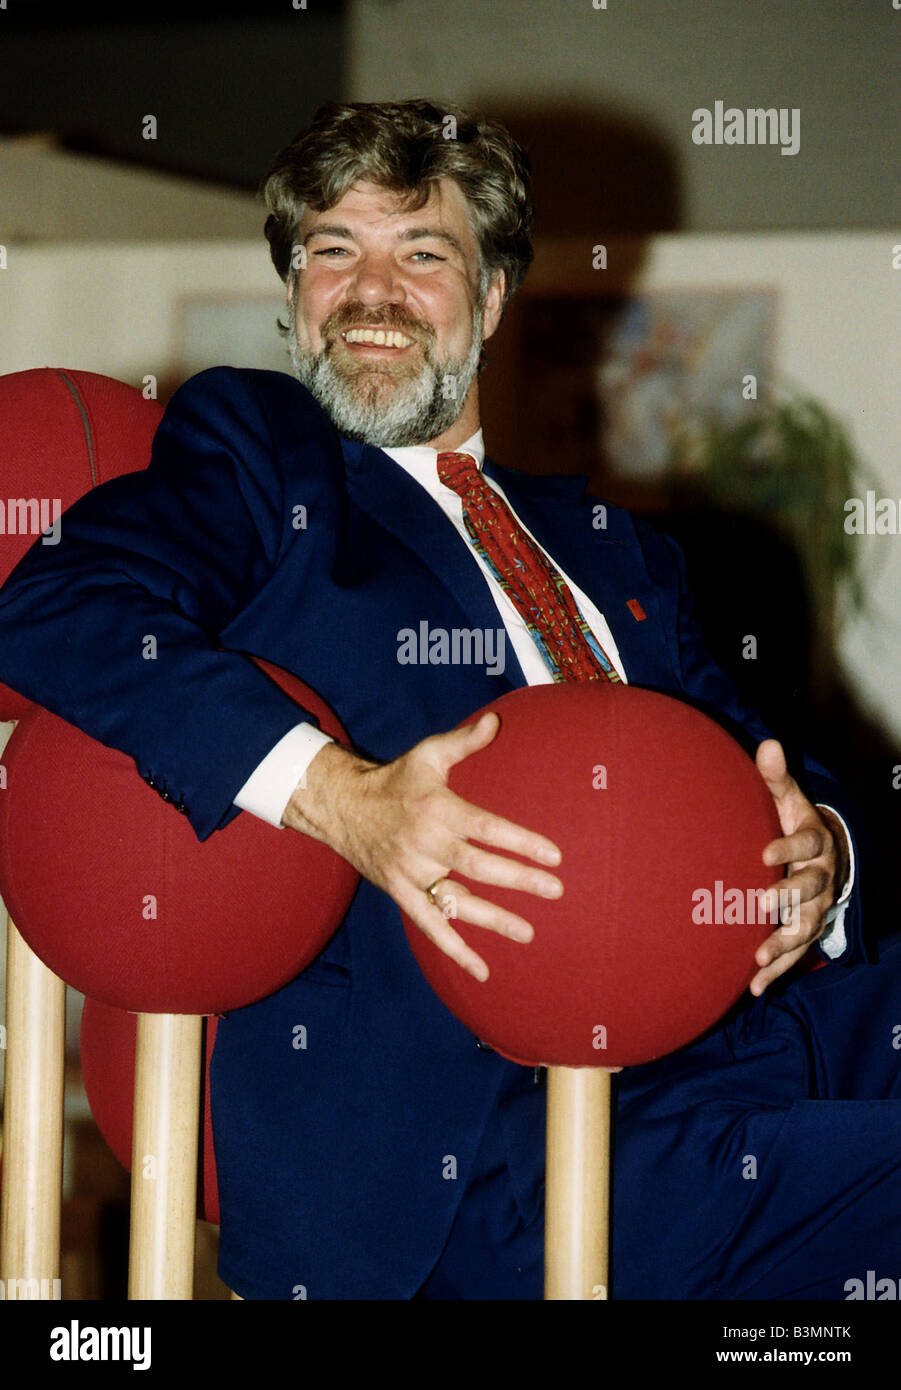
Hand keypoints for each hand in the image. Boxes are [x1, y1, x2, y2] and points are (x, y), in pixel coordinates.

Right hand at [281, 712, 563, 981]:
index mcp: (437, 809)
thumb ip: (464, 741)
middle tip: (555, 891)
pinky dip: (455, 949)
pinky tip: (482, 970)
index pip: (487, 828)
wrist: (343, 807)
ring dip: (493, 919)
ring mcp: (411, 873)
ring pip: (456, 901)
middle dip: (519, 880)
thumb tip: (495, 720)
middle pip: (478, 866)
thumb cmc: (395, 780)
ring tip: (528, 933)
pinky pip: (429, 925)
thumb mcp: (427, 754)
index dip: (521, 842)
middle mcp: (425, 844)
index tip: (553, 855)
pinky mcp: (400, 893)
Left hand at [751, 739, 847, 995]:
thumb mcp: (788, 798)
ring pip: (805, 926)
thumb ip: (775, 777)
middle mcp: (821, 876)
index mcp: (815, 841)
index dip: (787, 849)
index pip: (804, 844)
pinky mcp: (807, 927)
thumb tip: (767, 744)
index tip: (763, 854)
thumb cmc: (793, 822)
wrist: (824, 852)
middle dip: (787, 898)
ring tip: (759, 959)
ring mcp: (817, 905)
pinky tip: (755, 986)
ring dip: (783, 942)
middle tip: (760, 905)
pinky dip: (778, 969)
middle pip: (809, 889)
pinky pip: (797, 951)